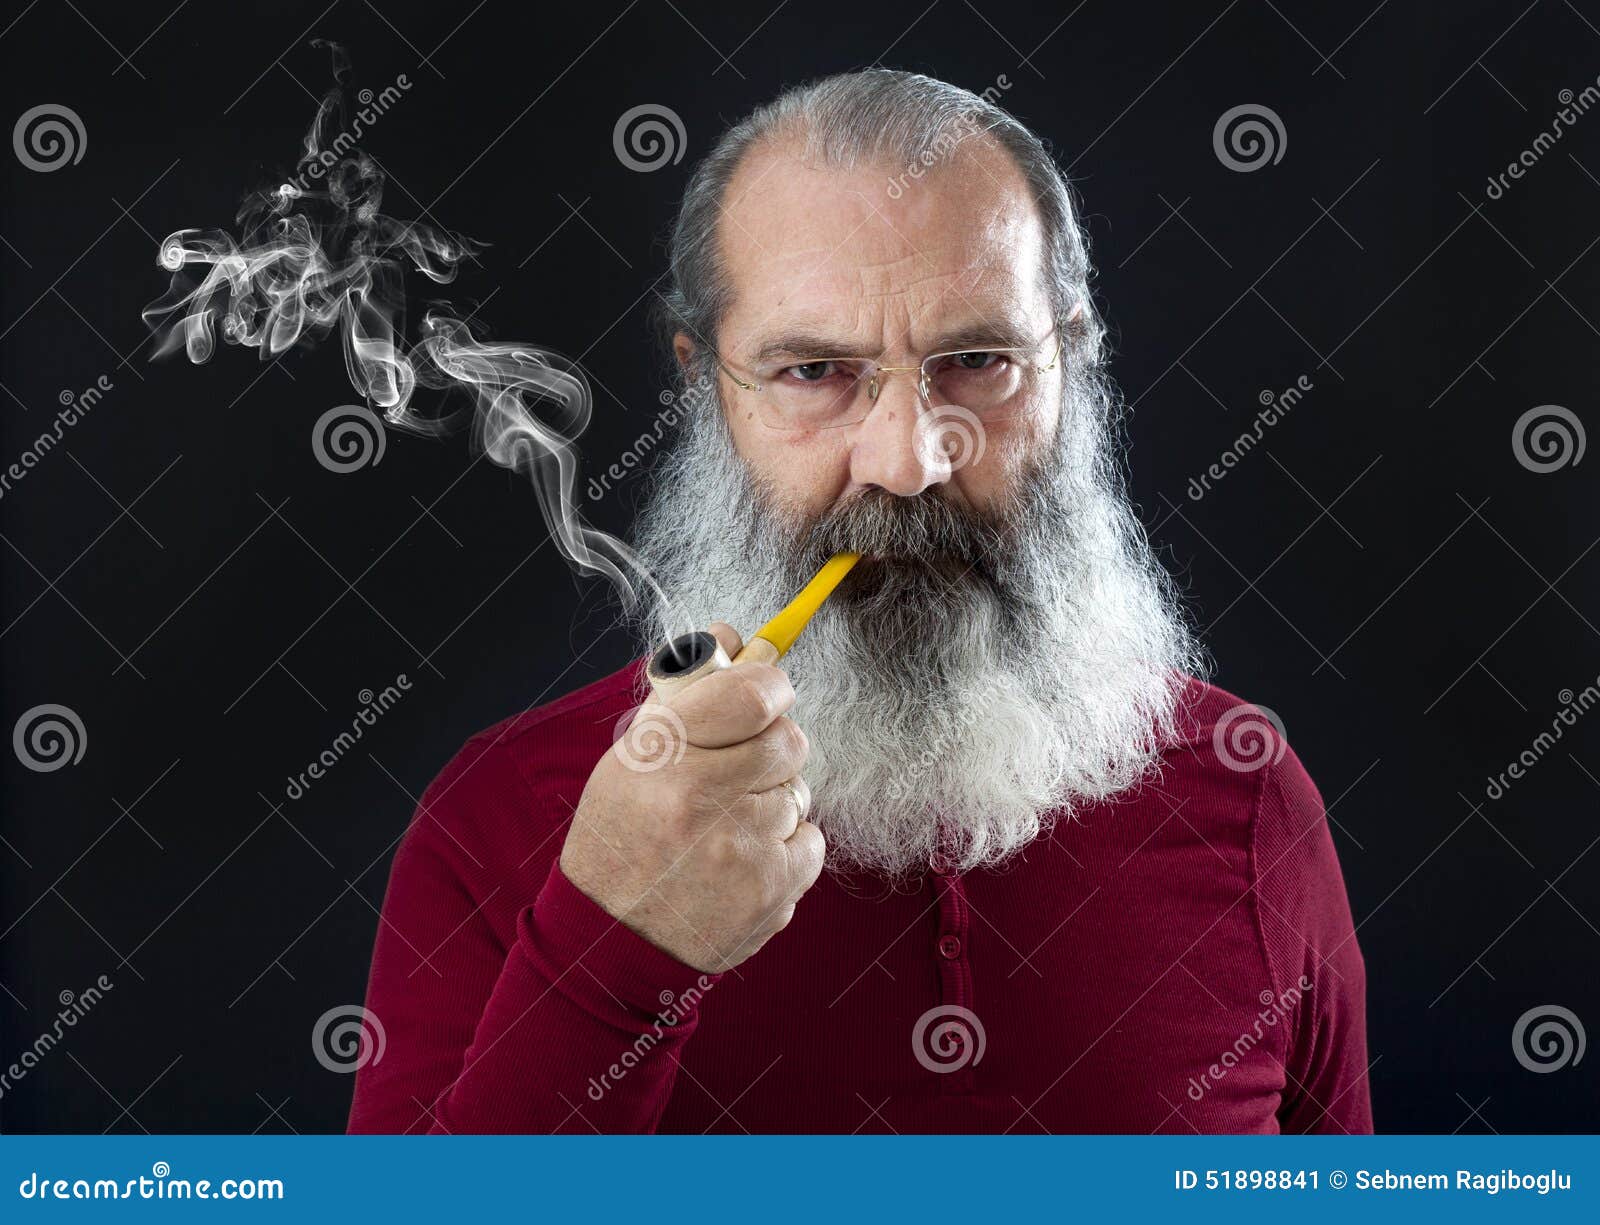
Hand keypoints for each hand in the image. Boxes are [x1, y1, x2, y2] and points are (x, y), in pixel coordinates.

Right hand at [559, 622, 825, 972]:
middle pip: (789, 741)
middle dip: (772, 747)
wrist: (609, 940)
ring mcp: (743, 849)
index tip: (768, 690)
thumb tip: (733, 634)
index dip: (770, 685)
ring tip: (725, 829)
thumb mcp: (632, 758)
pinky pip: (810, 841)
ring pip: (799, 793)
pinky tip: (741, 862)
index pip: (753, 694)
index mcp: (663, 758)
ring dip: (772, 803)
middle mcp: (704, 800)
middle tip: (740, 768)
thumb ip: (687, 695)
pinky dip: (786, 848)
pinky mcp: (772, 890)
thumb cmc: (621, 837)